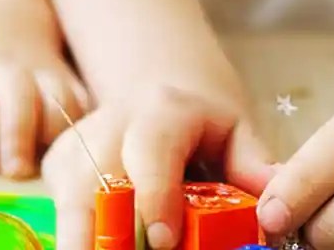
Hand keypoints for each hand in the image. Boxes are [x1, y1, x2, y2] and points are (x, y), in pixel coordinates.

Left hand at [0, 1, 87, 179]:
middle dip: (17, 137)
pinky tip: (79, 148)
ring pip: (58, 99)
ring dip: (55, 132)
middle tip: (16, 171)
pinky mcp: (71, 80)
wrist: (9, 13)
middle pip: (17, 101)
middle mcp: (10, 70)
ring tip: (53, 162)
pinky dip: (84, 124)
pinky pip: (84, 100)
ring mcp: (45, 73)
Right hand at [41, 86, 275, 249]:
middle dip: (104, 230)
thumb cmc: (205, 128)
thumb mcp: (237, 136)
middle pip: (96, 175)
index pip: (151, 146)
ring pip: (70, 193)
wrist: (162, 99)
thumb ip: (254, 169)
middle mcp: (115, 120)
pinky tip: (91, 247)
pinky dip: (74, 233)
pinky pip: (59, 203)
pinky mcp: (61, 162)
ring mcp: (81, 139)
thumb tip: (274, 211)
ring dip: (83, 236)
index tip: (163, 239)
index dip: (154, 192)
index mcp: (165, 110)